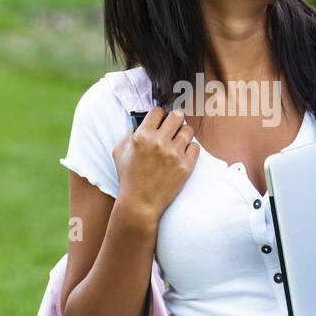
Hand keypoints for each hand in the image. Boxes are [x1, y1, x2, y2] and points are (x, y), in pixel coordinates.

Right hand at [111, 106, 198, 221]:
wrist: (140, 204)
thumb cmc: (128, 178)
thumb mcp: (119, 153)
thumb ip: (127, 135)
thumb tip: (136, 124)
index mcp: (142, 136)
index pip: (158, 111)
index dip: (159, 115)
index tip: (161, 121)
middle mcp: (159, 142)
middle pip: (177, 116)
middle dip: (175, 120)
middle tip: (174, 128)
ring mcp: (174, 154)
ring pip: (189, 130)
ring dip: (184, 134)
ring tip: (179, 142)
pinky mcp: (186, 166)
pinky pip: (195, 146)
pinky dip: (190, 149)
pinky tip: (183, 154)